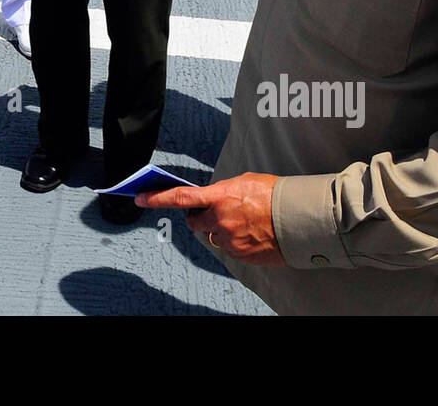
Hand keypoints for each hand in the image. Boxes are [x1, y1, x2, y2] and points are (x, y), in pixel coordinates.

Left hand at [137, 173, 284, 265]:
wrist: (297, 219)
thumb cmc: (273, 195)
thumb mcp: (244, 182)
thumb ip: (222, 191)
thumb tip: (213, 198)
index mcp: (219, 197)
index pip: (180, 197)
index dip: (156, 198)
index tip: (140, 198)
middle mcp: (220, 220)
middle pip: (194, 222)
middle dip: (199, 217)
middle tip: (216, 211)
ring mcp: (229, 240)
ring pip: (213, 236)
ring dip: (221, 229)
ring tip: (244, 221)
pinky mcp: (239, 255)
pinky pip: (229, 248)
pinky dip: (236, 241)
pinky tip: (251, 233)